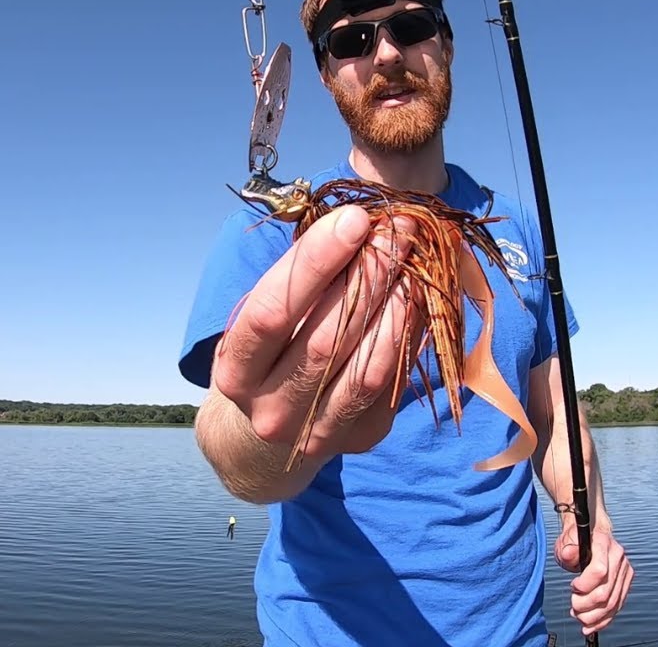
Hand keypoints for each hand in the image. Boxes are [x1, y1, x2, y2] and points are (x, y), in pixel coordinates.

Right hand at [213, 205, 423, 461]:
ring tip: (415, 259)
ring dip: (399, 305)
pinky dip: (411, 335)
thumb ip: (298, 282)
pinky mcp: (360, 439)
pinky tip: (421, 298)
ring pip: (368, 366)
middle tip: (399, 229)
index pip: (273, 313)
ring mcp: (317, 432)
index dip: (316, 263)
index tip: (354, 219)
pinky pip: (395, 382)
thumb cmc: (266, 356)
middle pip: (328, 338)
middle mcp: (272, 409)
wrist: (263, 437)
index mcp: (236, 372)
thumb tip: (359, 227)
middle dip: (370, 274)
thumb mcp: (259, 319)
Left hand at [555, 525, 633, 635]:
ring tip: (579, 616)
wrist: (590, 533)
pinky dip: (603, 619)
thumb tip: (568, 554)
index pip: (599, 571)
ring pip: (613, 603)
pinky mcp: (625, 583)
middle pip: (606, 591)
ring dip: (594, 616)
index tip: (573, 587)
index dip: (584, 585)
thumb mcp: (566, 540)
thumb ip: (567, 549)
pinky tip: (591, 625)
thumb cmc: (576, 538)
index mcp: (603, 543)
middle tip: (574, 606)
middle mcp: (618, 557)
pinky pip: (617, 606)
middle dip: (586, 605)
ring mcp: (624, 571)